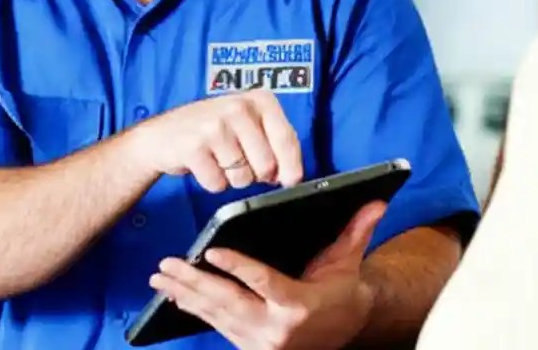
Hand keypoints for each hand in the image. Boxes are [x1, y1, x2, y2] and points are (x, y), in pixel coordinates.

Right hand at [130, 88, 302, 191]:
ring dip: (230, 178)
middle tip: (237, 160)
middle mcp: (237, 107)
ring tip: (216, 159)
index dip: (291, 166)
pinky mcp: (194, 146)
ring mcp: (214, 125)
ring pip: (242, 178)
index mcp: (258, 99)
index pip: (287, 138)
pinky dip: (211, 182)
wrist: (162, 135)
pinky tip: (202, 164)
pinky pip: (217, 183)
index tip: (289, 179)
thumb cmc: (211, 132)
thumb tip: (291, 177)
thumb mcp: (247, 125)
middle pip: (266, 165)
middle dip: (255, 174)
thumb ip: (274, 144)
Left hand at [149, 201, 386, 349]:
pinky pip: (217, 325)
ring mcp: (259, 341)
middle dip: (194, 283)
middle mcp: (275, 328)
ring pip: (216, 315)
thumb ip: (357, 232)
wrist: (342, 333)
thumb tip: (377, 202)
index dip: (237, 267)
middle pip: (228, 302)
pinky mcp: (248, 346)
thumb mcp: (348, 264)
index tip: (212, 251)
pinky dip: (193, 308)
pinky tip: (173, 294)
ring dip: (185, 294)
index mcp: (297, 305)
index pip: (262, 283)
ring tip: (160, 276)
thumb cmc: (341, 293)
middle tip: (167, 264)